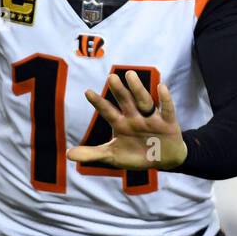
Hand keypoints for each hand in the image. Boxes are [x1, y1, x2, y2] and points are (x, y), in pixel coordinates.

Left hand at [66, 72, 186, 169]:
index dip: (99, 103)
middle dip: (119, 91)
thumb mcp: (113, 156)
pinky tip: (161, 87)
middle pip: (126, 102)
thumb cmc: (137, 154)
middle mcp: (135, 117)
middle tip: (110, 77)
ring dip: (137, 89)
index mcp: (121, 124)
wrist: (164, 160)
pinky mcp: (168, 123)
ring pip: (144, 102)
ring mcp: (151, 119)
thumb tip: (68, 154)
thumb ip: (92, 154)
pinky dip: (165, 99)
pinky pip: (167, 110)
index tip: (87, 92)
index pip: (108, 111)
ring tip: (130, 75)